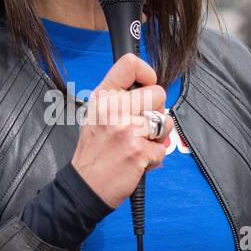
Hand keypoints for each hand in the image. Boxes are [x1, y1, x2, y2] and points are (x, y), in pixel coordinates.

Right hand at [70, 53, 169, 208]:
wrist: (85, 186)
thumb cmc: (94, 152)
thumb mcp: (95, 115)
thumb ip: (118, 98)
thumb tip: (147, 87)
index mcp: (102, 97)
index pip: (129, 64)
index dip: (146, 73)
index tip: (147, 85)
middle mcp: (113, 109)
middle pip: (158, 93)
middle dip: (156, 111)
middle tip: (141, 126)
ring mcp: (127, 129)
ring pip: (165, 121)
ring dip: (158, 136)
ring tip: (139, 144)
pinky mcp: (139, 150)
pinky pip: (163, 147)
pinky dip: (154, 157)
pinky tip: (137, 160)